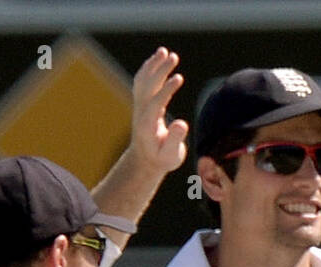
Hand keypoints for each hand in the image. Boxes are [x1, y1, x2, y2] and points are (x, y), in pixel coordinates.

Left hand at [130, 47, 188, 175]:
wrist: (145, 160)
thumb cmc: (161, 159)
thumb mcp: (171, 155)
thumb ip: (175, 140)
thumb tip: (182, 124)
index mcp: (147, 125)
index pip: (155, 103)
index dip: (166, 90)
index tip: (179, 77)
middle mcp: (140, 113)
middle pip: (147, 87)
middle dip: (160, 70)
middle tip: (173, 56)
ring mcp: (139, 107)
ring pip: (143, 81)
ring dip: (153, 65)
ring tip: (165, 51)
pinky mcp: (141, 103)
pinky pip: (142, 82)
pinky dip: (149, 69)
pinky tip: (157, 59)